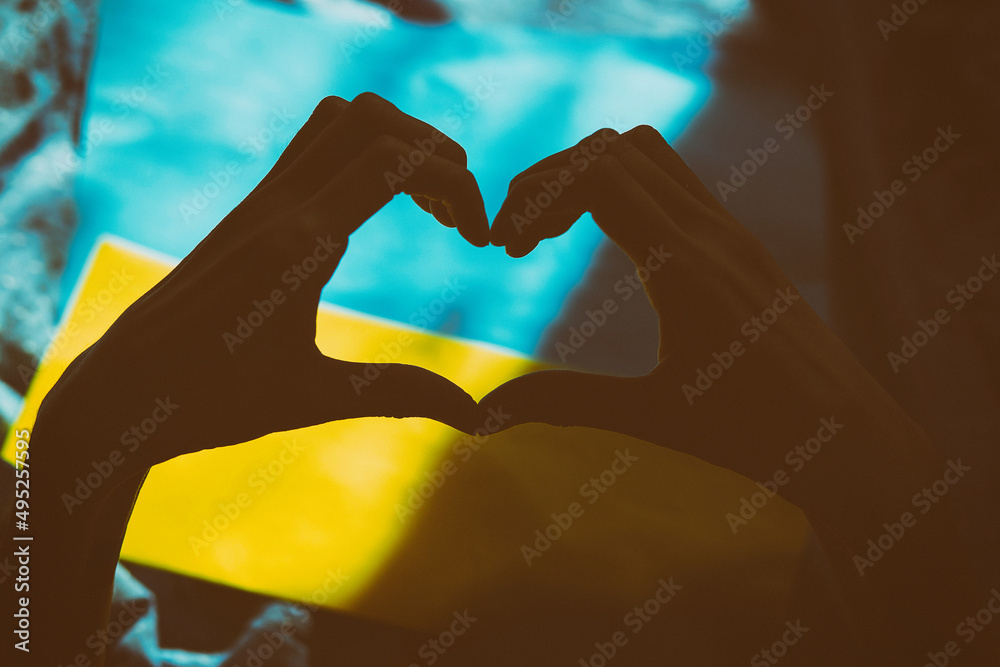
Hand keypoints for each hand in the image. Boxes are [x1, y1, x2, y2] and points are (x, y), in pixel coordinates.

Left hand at [37, 92, 490, 489]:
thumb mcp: (313, 398)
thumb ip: (401, 393)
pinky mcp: (250, 210)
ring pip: (339, 119)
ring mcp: (260, 201)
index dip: (455, 182)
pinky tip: (377, 211)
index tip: (480, 238)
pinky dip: (363, 154)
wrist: (123, 390)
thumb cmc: (212, 402)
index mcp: (298, 245)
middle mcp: (278, 206)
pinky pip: (315, 146)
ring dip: (396, 142)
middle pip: (372, 120)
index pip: (392, 158)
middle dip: (434, 153)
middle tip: (460, 218)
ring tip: (428, 205)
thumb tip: (477, 416)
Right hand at [482, 125, 935, 511]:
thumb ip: (564, 404)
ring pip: (645, 154)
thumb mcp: (652, 417)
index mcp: (684, 265)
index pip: (594, 174)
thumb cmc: (756, 434)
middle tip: (514, 243)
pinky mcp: (740, 242)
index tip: (502, 249)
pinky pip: (672, 181)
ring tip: (550, 234)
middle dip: (546, 182)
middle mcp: (710, 232)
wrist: (848, 434)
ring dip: (585, 176)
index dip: (532, 196)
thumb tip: (485, 416)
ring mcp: (730, 231)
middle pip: (610, 150)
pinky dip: (622, 188)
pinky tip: (605, 242)